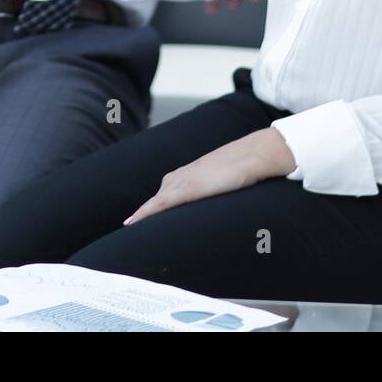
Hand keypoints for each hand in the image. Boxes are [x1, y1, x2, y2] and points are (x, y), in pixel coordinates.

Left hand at [122, 129, 296, 224]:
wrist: (252, 154)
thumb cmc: (242, 166)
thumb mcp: (223, 179)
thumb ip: (215, 187)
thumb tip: (218, 194)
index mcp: (187, 174)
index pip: (163, 193)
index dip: (151, 207)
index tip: (138, 218)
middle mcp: (181, 176)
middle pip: (156, 198)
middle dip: (143, 212)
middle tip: (128, 226)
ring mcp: (184, 181)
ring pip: (155, 201)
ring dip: (142, 214)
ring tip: (128, 227)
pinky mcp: (190, 188)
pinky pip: (162, 203)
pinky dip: (147, 212)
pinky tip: (136, 221)